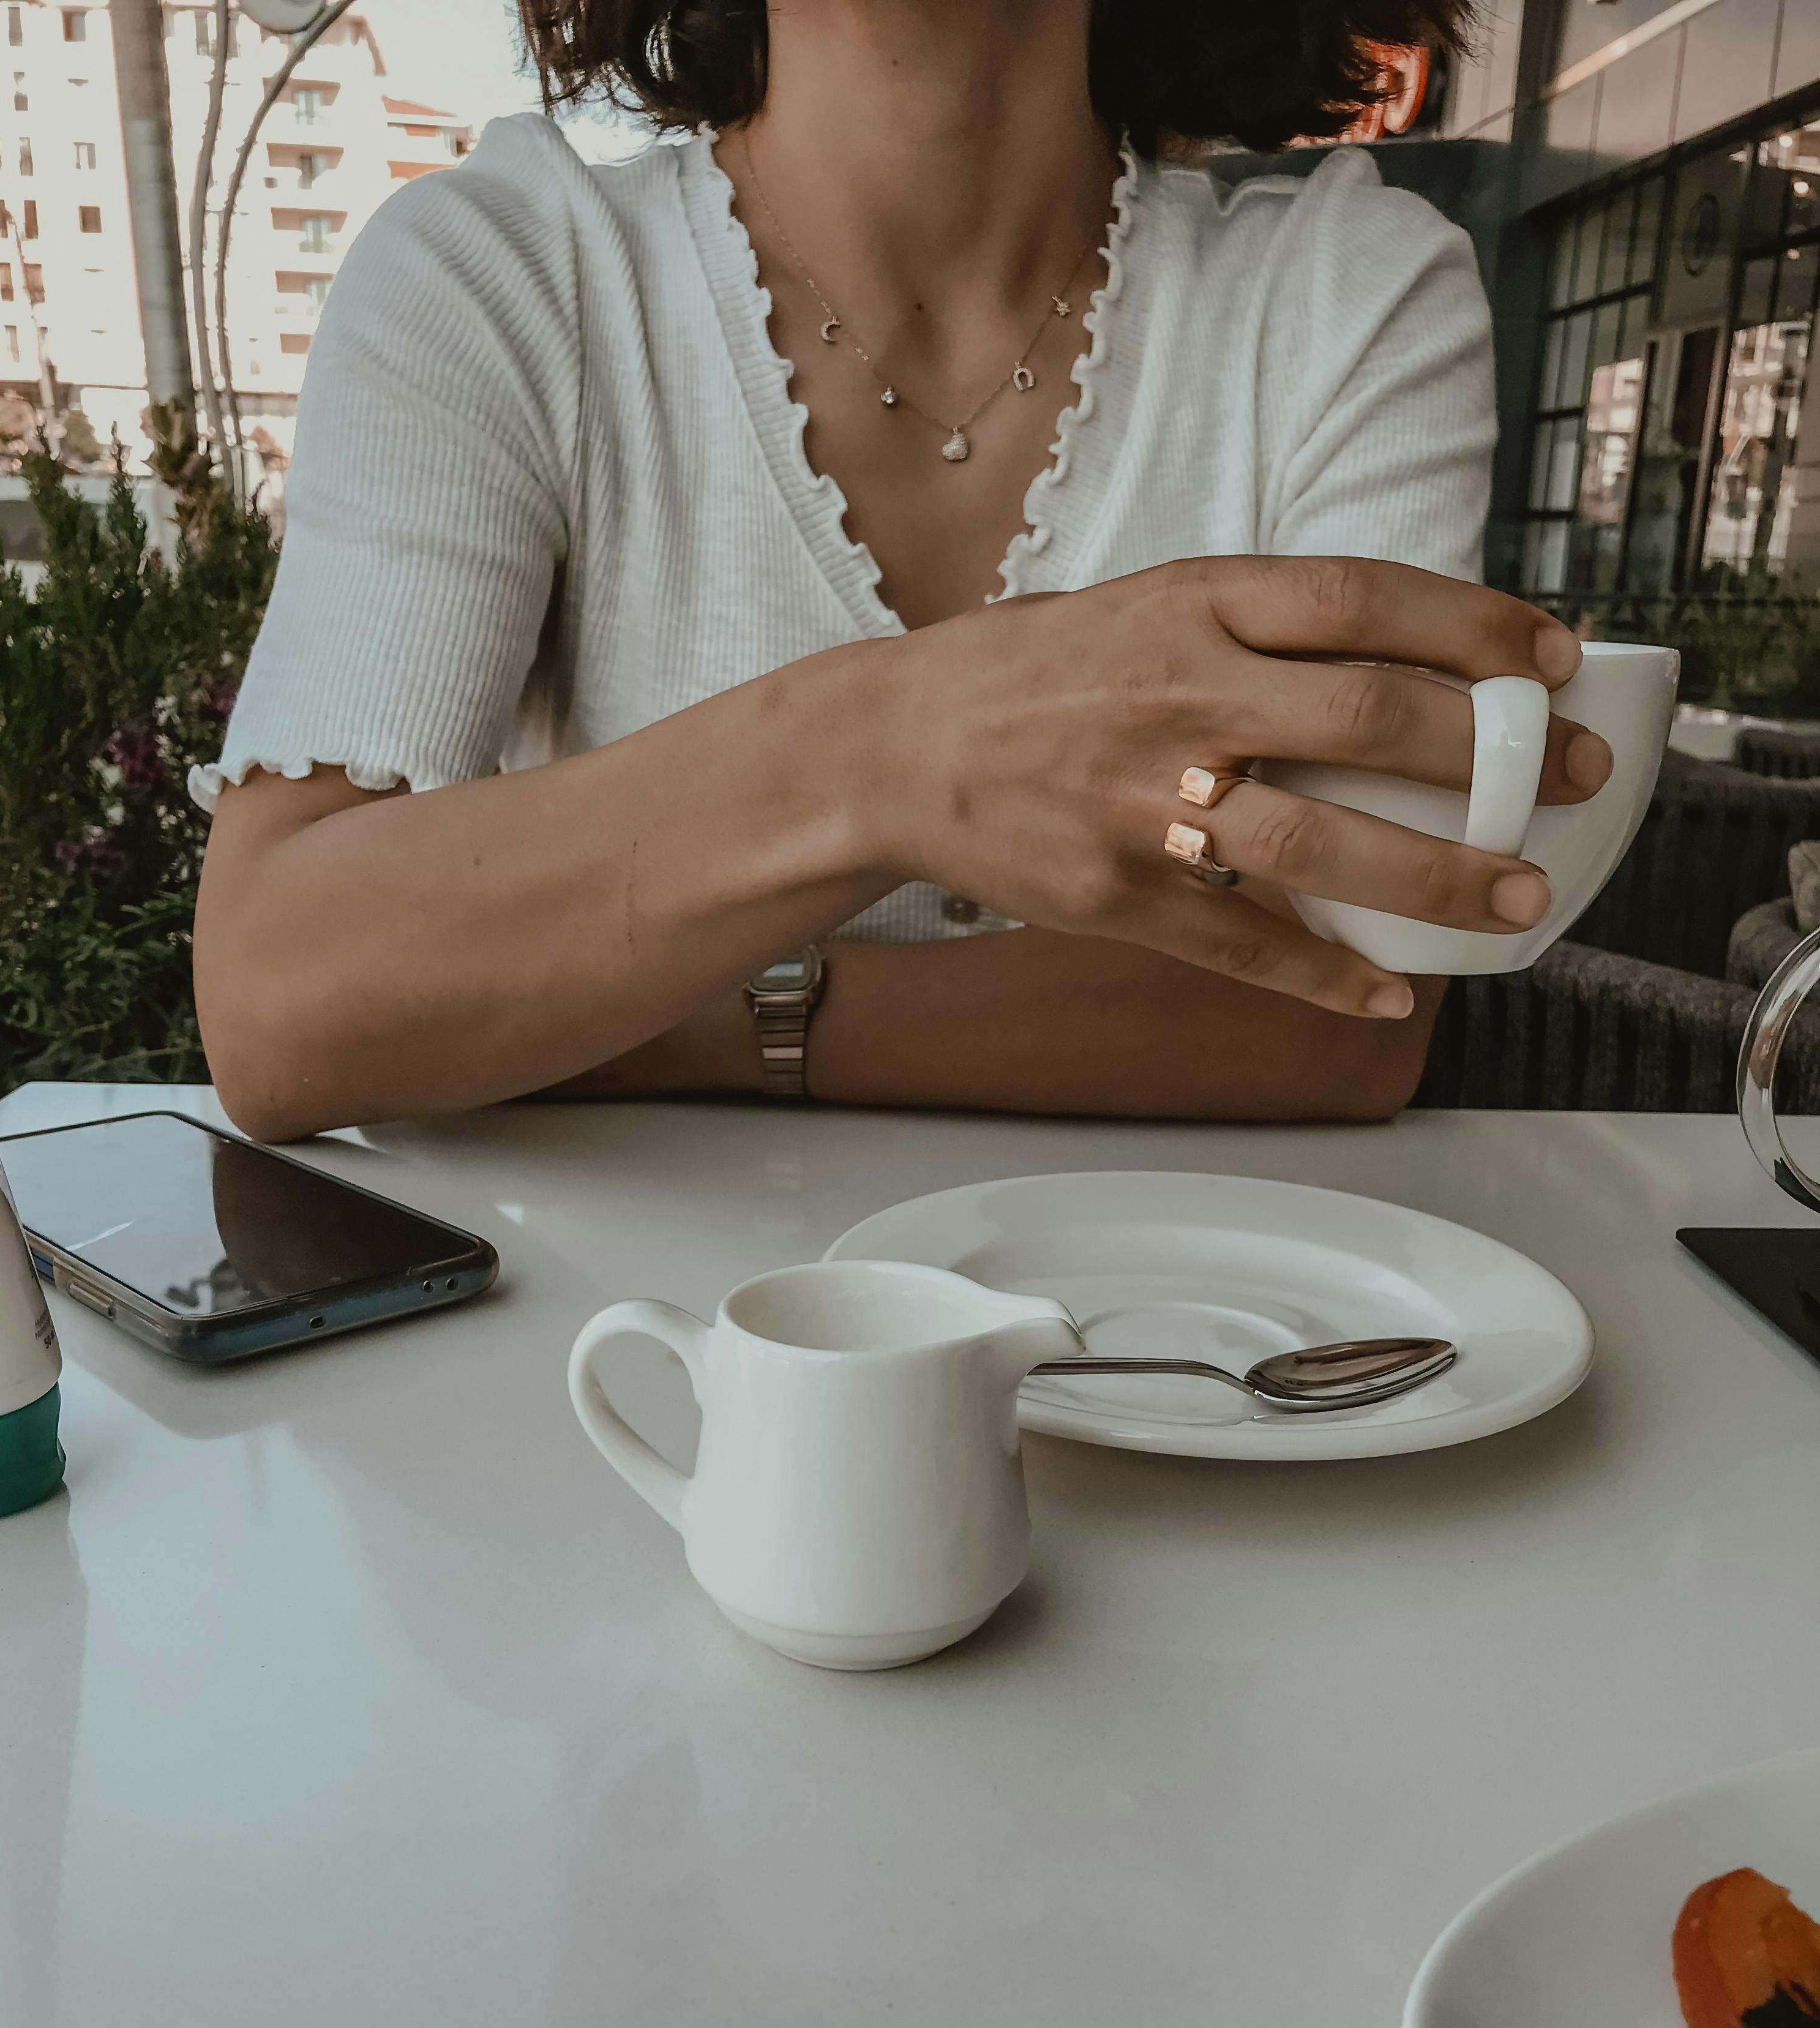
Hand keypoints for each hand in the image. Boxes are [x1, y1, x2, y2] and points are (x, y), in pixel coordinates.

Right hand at [877, 556, 1612, 1017]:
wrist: (887, 747)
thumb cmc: (1027, 675)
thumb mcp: (1142, 608)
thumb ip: (1254, 629)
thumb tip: (1392, 657)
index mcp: (1192, 605)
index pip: (1363, 598)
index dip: (1476, 625)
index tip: (1557, 653)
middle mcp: (1177, 694)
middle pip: (1367, 716)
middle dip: (1493, 750)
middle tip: (1573, 776)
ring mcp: (1141, 799)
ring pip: (1318, 840)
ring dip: (1435, 874)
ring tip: (1518, 895)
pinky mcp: (1109, 892)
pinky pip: (1237, 942)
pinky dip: (1321, 974)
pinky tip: (1388, 994)